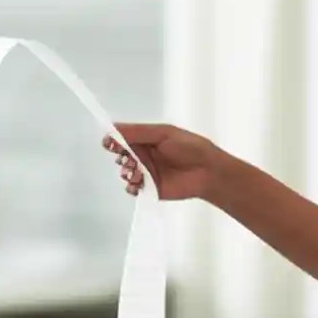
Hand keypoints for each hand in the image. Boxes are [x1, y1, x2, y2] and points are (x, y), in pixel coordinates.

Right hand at [101, 123, 223, 200]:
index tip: (110, 144)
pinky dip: (131, 186)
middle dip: (120, 157)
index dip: (113, 140)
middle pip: (121, 155)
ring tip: (137, 172)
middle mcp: (144, 155)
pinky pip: (132, 188)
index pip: (122, 138)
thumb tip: (112, 128)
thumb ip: (139, 132)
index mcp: (147, 139)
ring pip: (125, 172)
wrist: (207, 171)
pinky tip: (138, 184)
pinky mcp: (149, 189)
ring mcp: (146, 172)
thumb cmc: (189, 147)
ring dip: (126, 172)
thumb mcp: (164, 133)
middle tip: (129, 159)